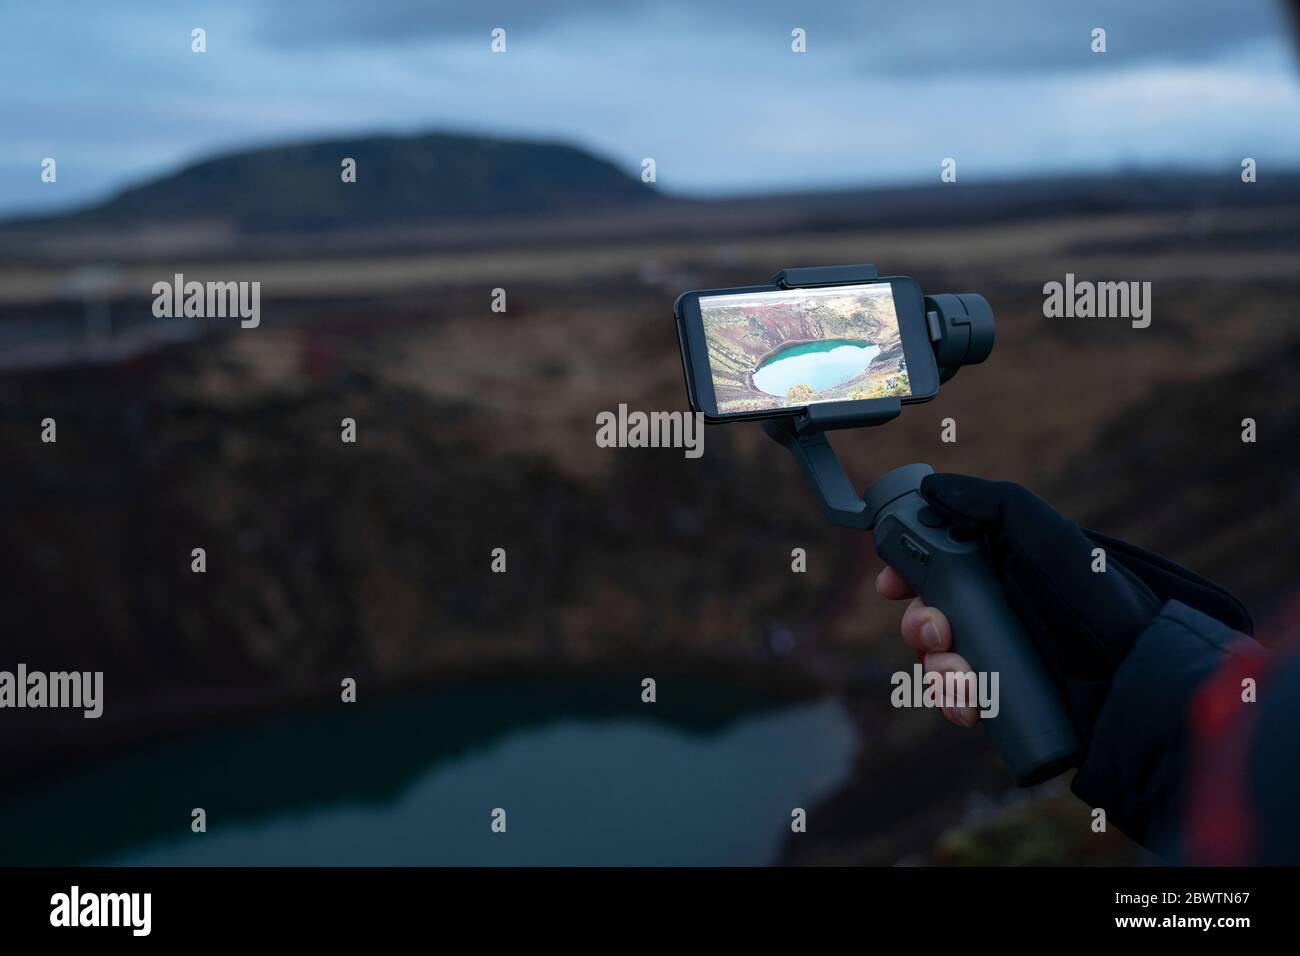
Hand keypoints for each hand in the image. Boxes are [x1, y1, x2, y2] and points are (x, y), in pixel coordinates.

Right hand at [875, 473, 1251, 738]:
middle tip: (938, 631)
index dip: (906, 572)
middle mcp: (995, 606)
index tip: (892, 585)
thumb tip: (931, 488)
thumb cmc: (1094, 600)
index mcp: (1000, 564)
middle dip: (920, 625)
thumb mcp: (1043, 536)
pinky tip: (971, 705)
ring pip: (936, 660)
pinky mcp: (1005, 694)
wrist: (1132, 677)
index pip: (935, 562)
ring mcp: (999, 653)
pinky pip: (959, 699)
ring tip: (963, 679)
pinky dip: (955, 702)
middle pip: (925, 613)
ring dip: (937, 670)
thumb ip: (988, 504)